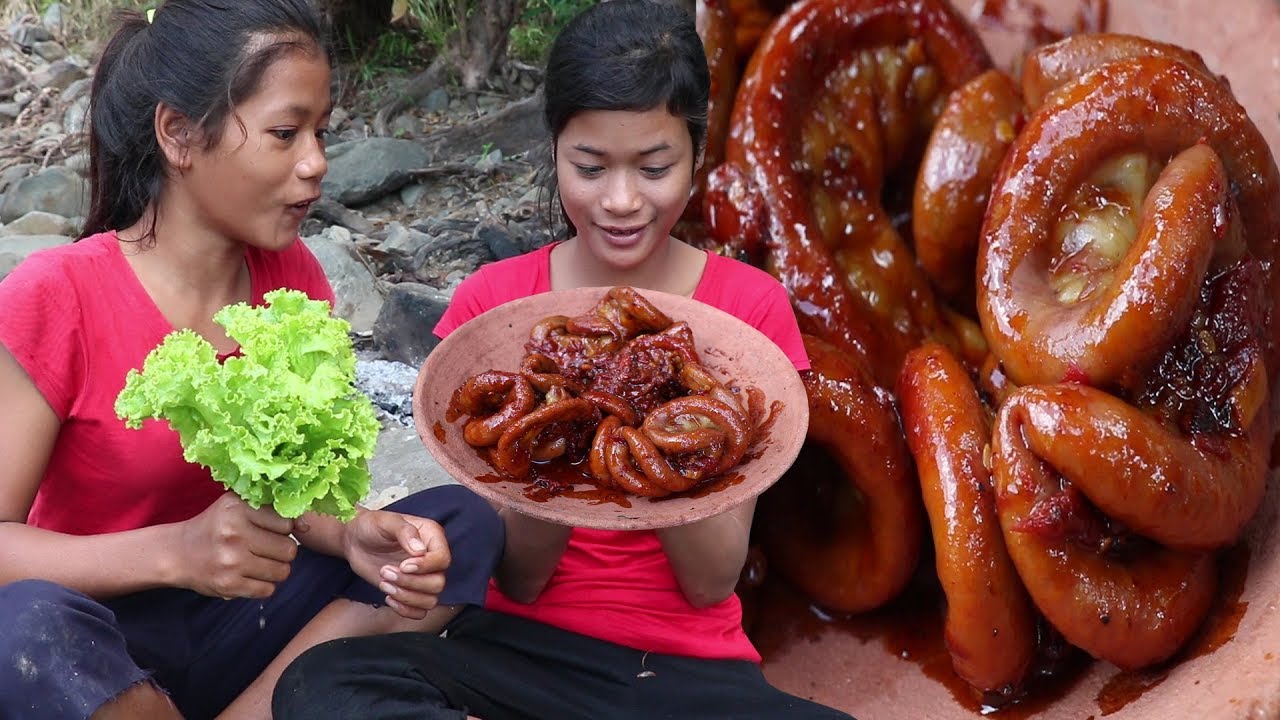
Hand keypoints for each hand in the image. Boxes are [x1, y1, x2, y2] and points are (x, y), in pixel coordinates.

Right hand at [178, 491, 297, 598]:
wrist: (178, 553)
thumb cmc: (216, 526)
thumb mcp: (237, 506)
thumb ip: (271, 509)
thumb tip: (307, 525)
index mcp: (237, 510)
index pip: (286, 523)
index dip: (284, 528)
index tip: (272, 530)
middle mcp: (234, 534)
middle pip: (289, 549)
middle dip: (284, 551)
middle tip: (269, 549)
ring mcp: (231, 562)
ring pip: (282, 571)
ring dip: (277, 569)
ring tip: (261, 563)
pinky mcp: (228, 585)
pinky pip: (267, 590)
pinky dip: (264, 585)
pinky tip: (252, 576)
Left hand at [341, 510, 450, 618]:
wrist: (355, 540)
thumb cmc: (371, 526)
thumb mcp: (385, 521)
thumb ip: (405, 531)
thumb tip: (420, 551)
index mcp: (431, 537)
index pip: (443, 559)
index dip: (426, 566)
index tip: (403, 565)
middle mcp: (431, 559)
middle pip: (438, 582)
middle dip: (411, 582)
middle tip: (386, 572)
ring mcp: (422, 577)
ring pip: (430, 600)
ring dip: (406, 597)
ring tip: (384, 583)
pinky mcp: (410, 591)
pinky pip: (419, 611)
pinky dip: (405, 609)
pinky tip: (388, 597)